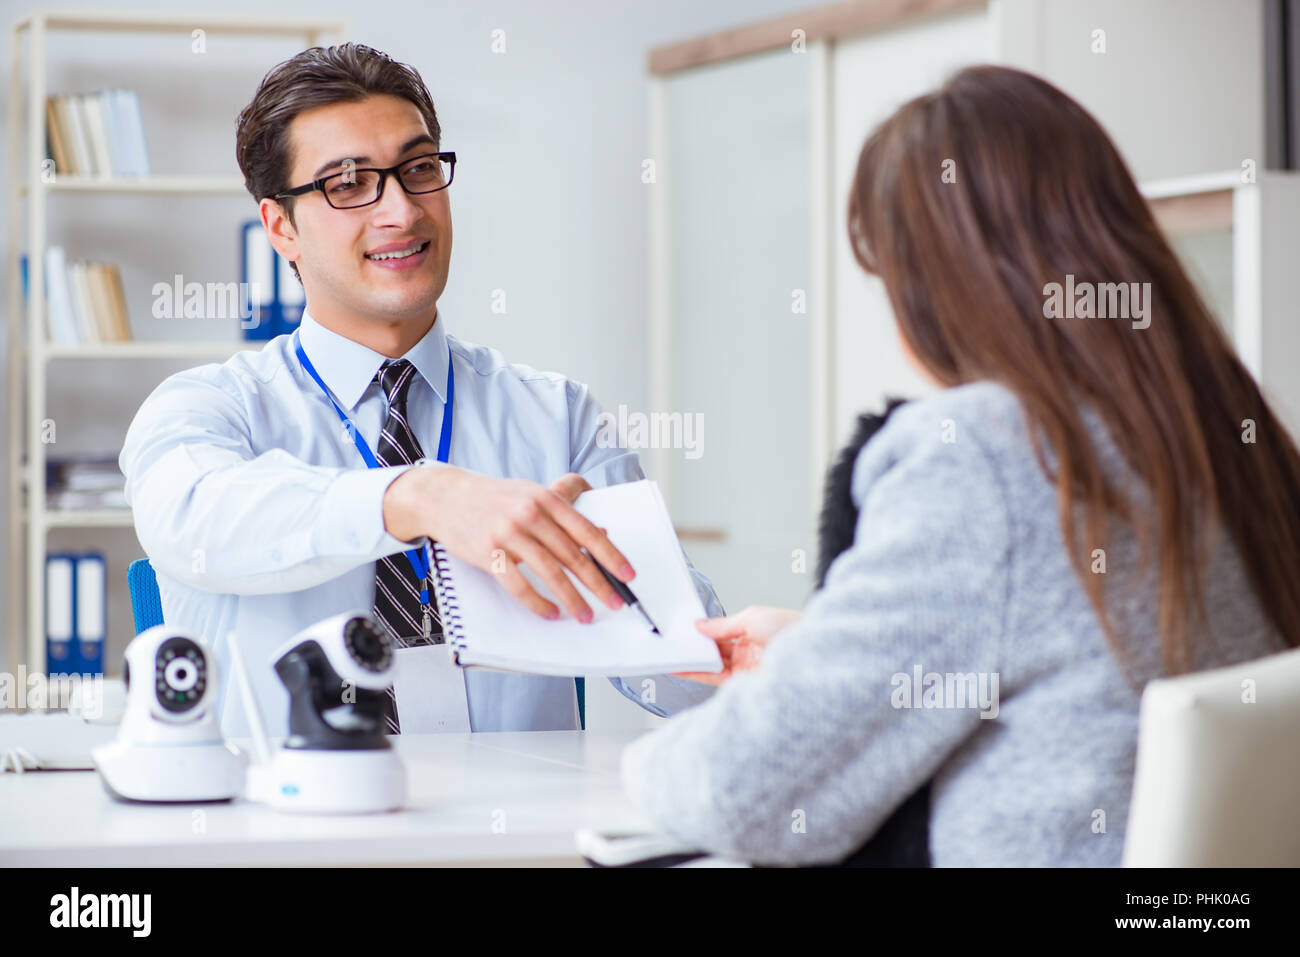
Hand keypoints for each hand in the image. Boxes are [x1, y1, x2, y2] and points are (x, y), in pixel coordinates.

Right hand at [384, 467, 631, 621]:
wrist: (445, 496)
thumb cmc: (495, 498)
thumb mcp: (532, 493)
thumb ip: (566, 510)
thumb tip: (603, 533)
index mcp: (545, 498)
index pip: (586, 530)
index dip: (610, 555)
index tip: (627, 574)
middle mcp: (529, 514)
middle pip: (572, 555)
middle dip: (598, 583)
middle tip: (614, 602)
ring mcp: (508, 533)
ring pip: (549, 572)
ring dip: (571, 598)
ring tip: (585, 615)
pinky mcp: (488, 552)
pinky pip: (518, 584)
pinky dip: (537, 602)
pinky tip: (550, 613)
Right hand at [672, 605, 802, 684]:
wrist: (812, 654)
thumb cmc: (791, 630)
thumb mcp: (752, 617)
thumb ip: (722, 625)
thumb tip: (700, 626)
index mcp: (754, 632)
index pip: (721, 634)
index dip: (703, 633)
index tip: (685, 631)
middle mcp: (750, 653)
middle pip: (715, 651)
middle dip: (695, 647)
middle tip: (673, 642)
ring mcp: (746, 670)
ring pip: (713, 666)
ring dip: (693, 661)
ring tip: (672, 655)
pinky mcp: (744, 685)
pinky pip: (716, 679)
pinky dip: (698, 673)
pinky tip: (685, 668)